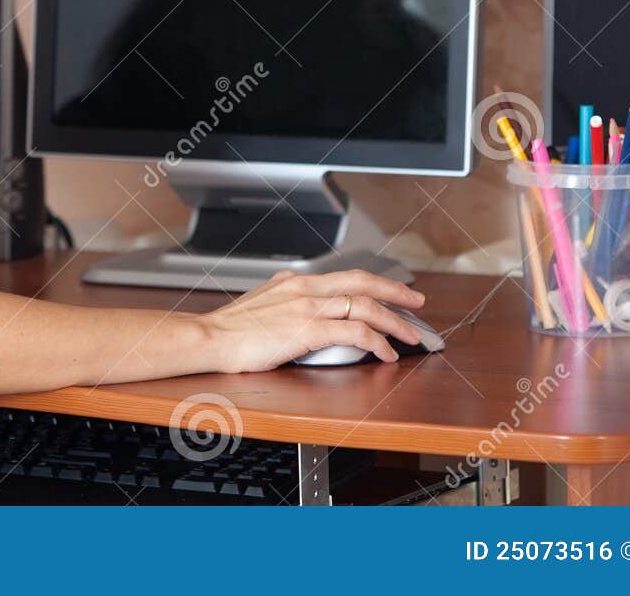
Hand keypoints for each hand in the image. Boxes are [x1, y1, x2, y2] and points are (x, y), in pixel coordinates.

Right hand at [194, 269, 427, 372]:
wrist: (211, 338)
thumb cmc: (231, 329)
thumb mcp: (263, 304)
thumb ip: (287, 302)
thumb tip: (303, 310)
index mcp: (295, 280)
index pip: (346, 276)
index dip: (375, 283)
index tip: (392, 291)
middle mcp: (305, 287)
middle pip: (363, 282)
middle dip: (395, 291)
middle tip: (418, 301)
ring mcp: (308, 307)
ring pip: (365, 305)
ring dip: (394, 321)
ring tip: (410, 335)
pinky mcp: (308, 329)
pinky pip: (355, 332)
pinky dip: (377, 342)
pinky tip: (385, 353)